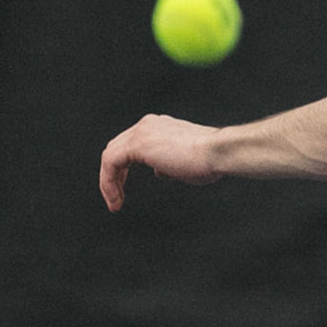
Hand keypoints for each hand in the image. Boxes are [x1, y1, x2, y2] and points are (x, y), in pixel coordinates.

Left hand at [99, 114, 223, 211]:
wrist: (218, 153)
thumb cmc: (210, 159)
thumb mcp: (184, 163)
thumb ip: (168, 165)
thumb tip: (160, 172)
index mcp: (159, 126)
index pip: (130, 145)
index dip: (124, 169)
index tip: (125, 188)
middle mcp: (147, 125)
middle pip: (116, 148)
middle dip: (114, 175)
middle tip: (116, 196)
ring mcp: (142, 132)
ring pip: (110, 156)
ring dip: (109, 181)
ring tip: (114, 201)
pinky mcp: (137, 144)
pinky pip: (111, 163)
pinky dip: (108, 182)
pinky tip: (116, 198)